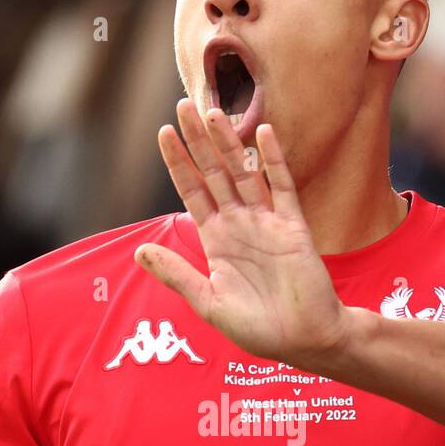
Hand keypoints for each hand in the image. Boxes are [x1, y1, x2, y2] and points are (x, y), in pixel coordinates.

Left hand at [135, 100, 349, 366]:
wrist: (305, 340)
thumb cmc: (259, 329)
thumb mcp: (209, 303)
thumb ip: (177, 274)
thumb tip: (139, 251)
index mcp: (217, 241)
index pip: (193, 192)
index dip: (179, 163)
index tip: (163, 133)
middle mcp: (239, 224)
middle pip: (214, 173)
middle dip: (198, 141)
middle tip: (182, 105)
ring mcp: (267, 223)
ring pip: (243, 173)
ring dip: (229, 143)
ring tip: (212, 111)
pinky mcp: (293, 227)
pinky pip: (282, 187)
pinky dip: (272, 161)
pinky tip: (263, 133)